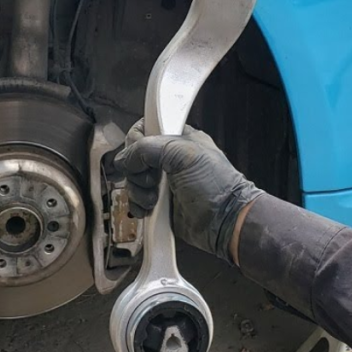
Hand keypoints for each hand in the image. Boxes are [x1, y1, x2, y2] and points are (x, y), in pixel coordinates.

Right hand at [114, 120, 264, 263]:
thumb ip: (149, 148)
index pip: (146, 129)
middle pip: (134, 157)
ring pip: (133, 180)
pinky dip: (138, 205)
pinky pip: (137, 200)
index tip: (140, 154)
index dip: (137, 140)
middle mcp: (169, 160)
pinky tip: (149, 210)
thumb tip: (125, 158)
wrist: (225, 223)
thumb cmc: (217, 186)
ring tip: (154, 199)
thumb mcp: (184, 155)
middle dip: (137, 171)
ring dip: (138, 191)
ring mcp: (164, 182)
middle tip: (153, 180)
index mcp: (179, 139)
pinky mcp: (160, 204)